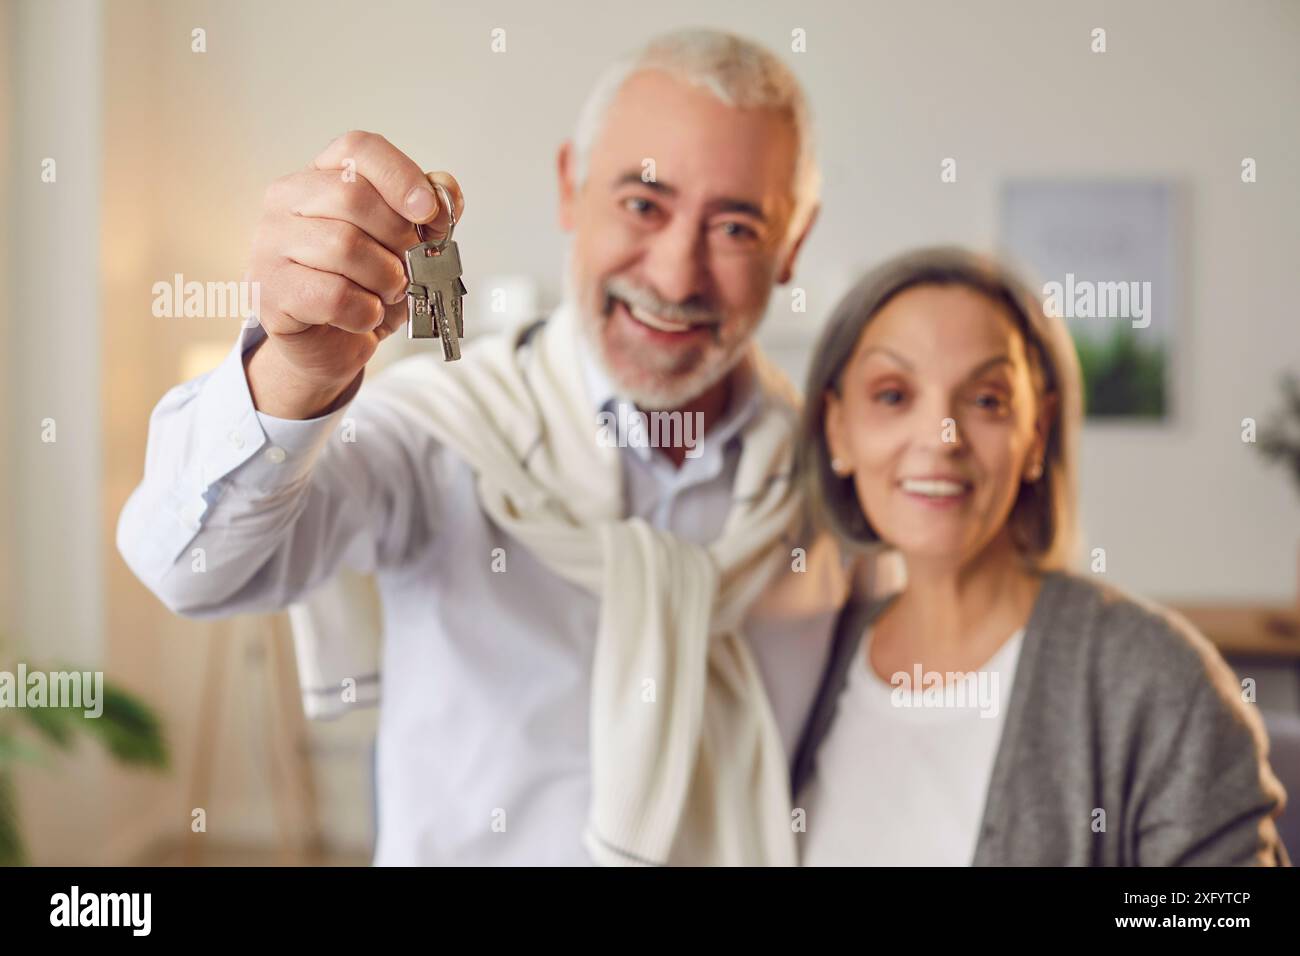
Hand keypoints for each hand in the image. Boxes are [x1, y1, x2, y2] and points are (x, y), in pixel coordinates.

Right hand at [244, 130, 464, 416]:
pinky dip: (364, 311)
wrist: (330, 345)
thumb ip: (427, 213)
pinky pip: (333, 295)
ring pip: (344, 246)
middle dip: (397, 237)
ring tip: (387, 293)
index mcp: (319, 177)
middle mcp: (285, 201)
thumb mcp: (404, 246)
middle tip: (408, 266)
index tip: (429, 211)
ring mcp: (270, 244)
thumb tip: (445, 190)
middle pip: (352, 196)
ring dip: (385, 278)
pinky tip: (364, 315)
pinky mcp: (269, 292)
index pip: (358, 149)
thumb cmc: (364, 287)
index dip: (401, 176)